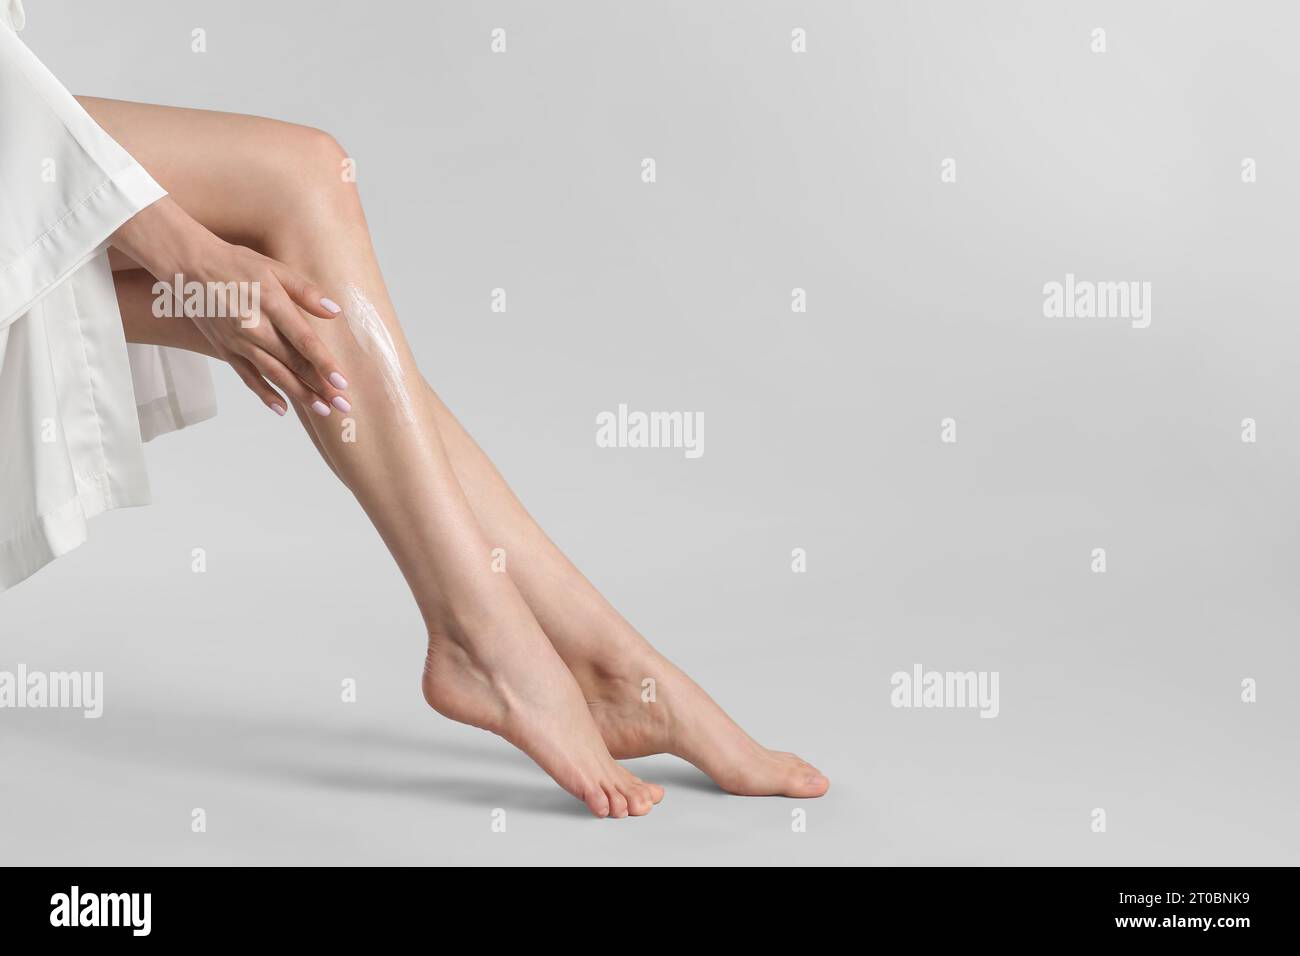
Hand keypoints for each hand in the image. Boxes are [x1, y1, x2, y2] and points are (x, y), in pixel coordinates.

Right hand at [112, 197, 349, 416]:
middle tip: (343, 406)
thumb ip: (305, 291)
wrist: (189, 266)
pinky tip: (282, 408)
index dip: (324, 364)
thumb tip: (335, 311)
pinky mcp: (225, 349)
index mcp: (271, 305)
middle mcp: (255, 329)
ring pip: (274, 375)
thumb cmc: (236, 263)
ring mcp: (239, 342)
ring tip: (323, 410)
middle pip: (293, 364)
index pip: (303, 341)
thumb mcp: (273, 267)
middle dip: (320, 387)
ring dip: (300, 394)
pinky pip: (248, 377)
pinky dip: (265, 394)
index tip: (343, 383)